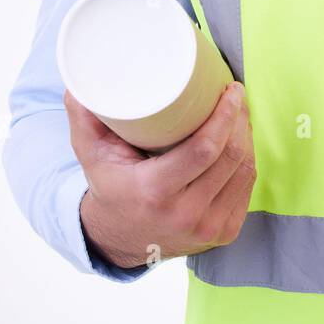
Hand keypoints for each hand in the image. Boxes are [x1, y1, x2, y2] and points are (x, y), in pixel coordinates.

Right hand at [66, 81, 256, 269]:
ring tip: (238, 113)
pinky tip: (240, 141)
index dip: (224, 116)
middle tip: (235, 95)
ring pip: (244, 170)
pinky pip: (247, 188)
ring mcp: (208, 228)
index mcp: (154, 193)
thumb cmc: (109, 187)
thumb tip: (77, 84)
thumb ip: (85, 118)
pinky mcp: (224, 233)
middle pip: (230, 157)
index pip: (204, 150)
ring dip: (246, 136)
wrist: (119, 239)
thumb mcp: (91, 155)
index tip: (230, 90)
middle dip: (239, 119)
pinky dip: (247, 160)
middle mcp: (185, 215)